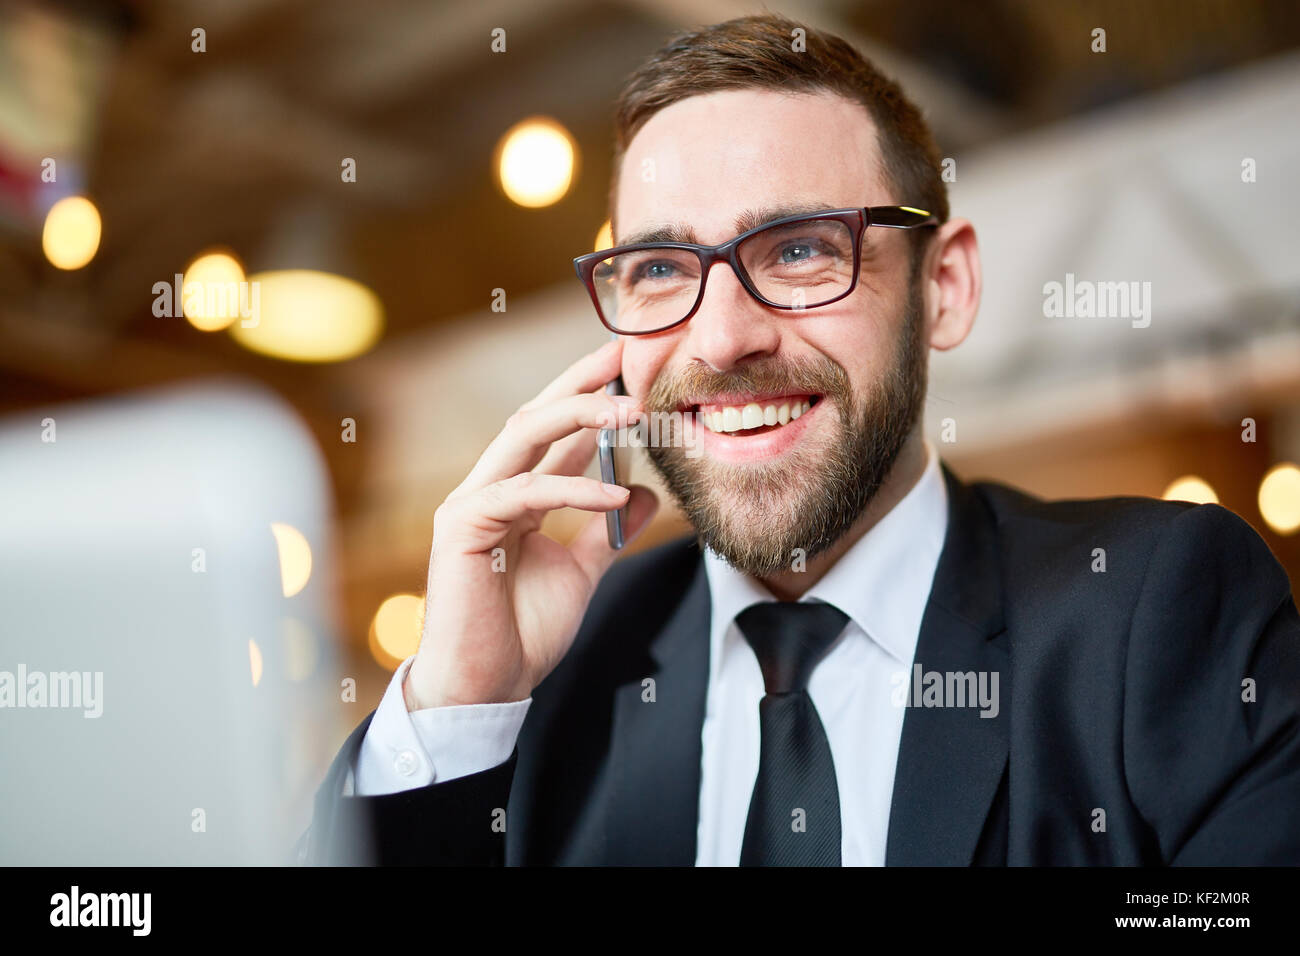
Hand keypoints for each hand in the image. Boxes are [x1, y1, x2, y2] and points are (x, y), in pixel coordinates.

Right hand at [404, 338, 658, 709]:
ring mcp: (471, 505)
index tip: (629, 367)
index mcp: (513, 494)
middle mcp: (489, 489)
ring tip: (632, 413)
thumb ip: (606, 530)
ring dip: (578, 418)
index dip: (589, 396)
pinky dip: (570, 489)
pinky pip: (523, 493)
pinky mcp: (463, 529)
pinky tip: (614, 492)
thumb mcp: (580, 570)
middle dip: (580, 384)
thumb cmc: (522, 632)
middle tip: (624, 356)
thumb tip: (645, 492)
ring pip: (522, 438)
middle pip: (534, 417)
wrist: (486, 687)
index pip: (553, 432)